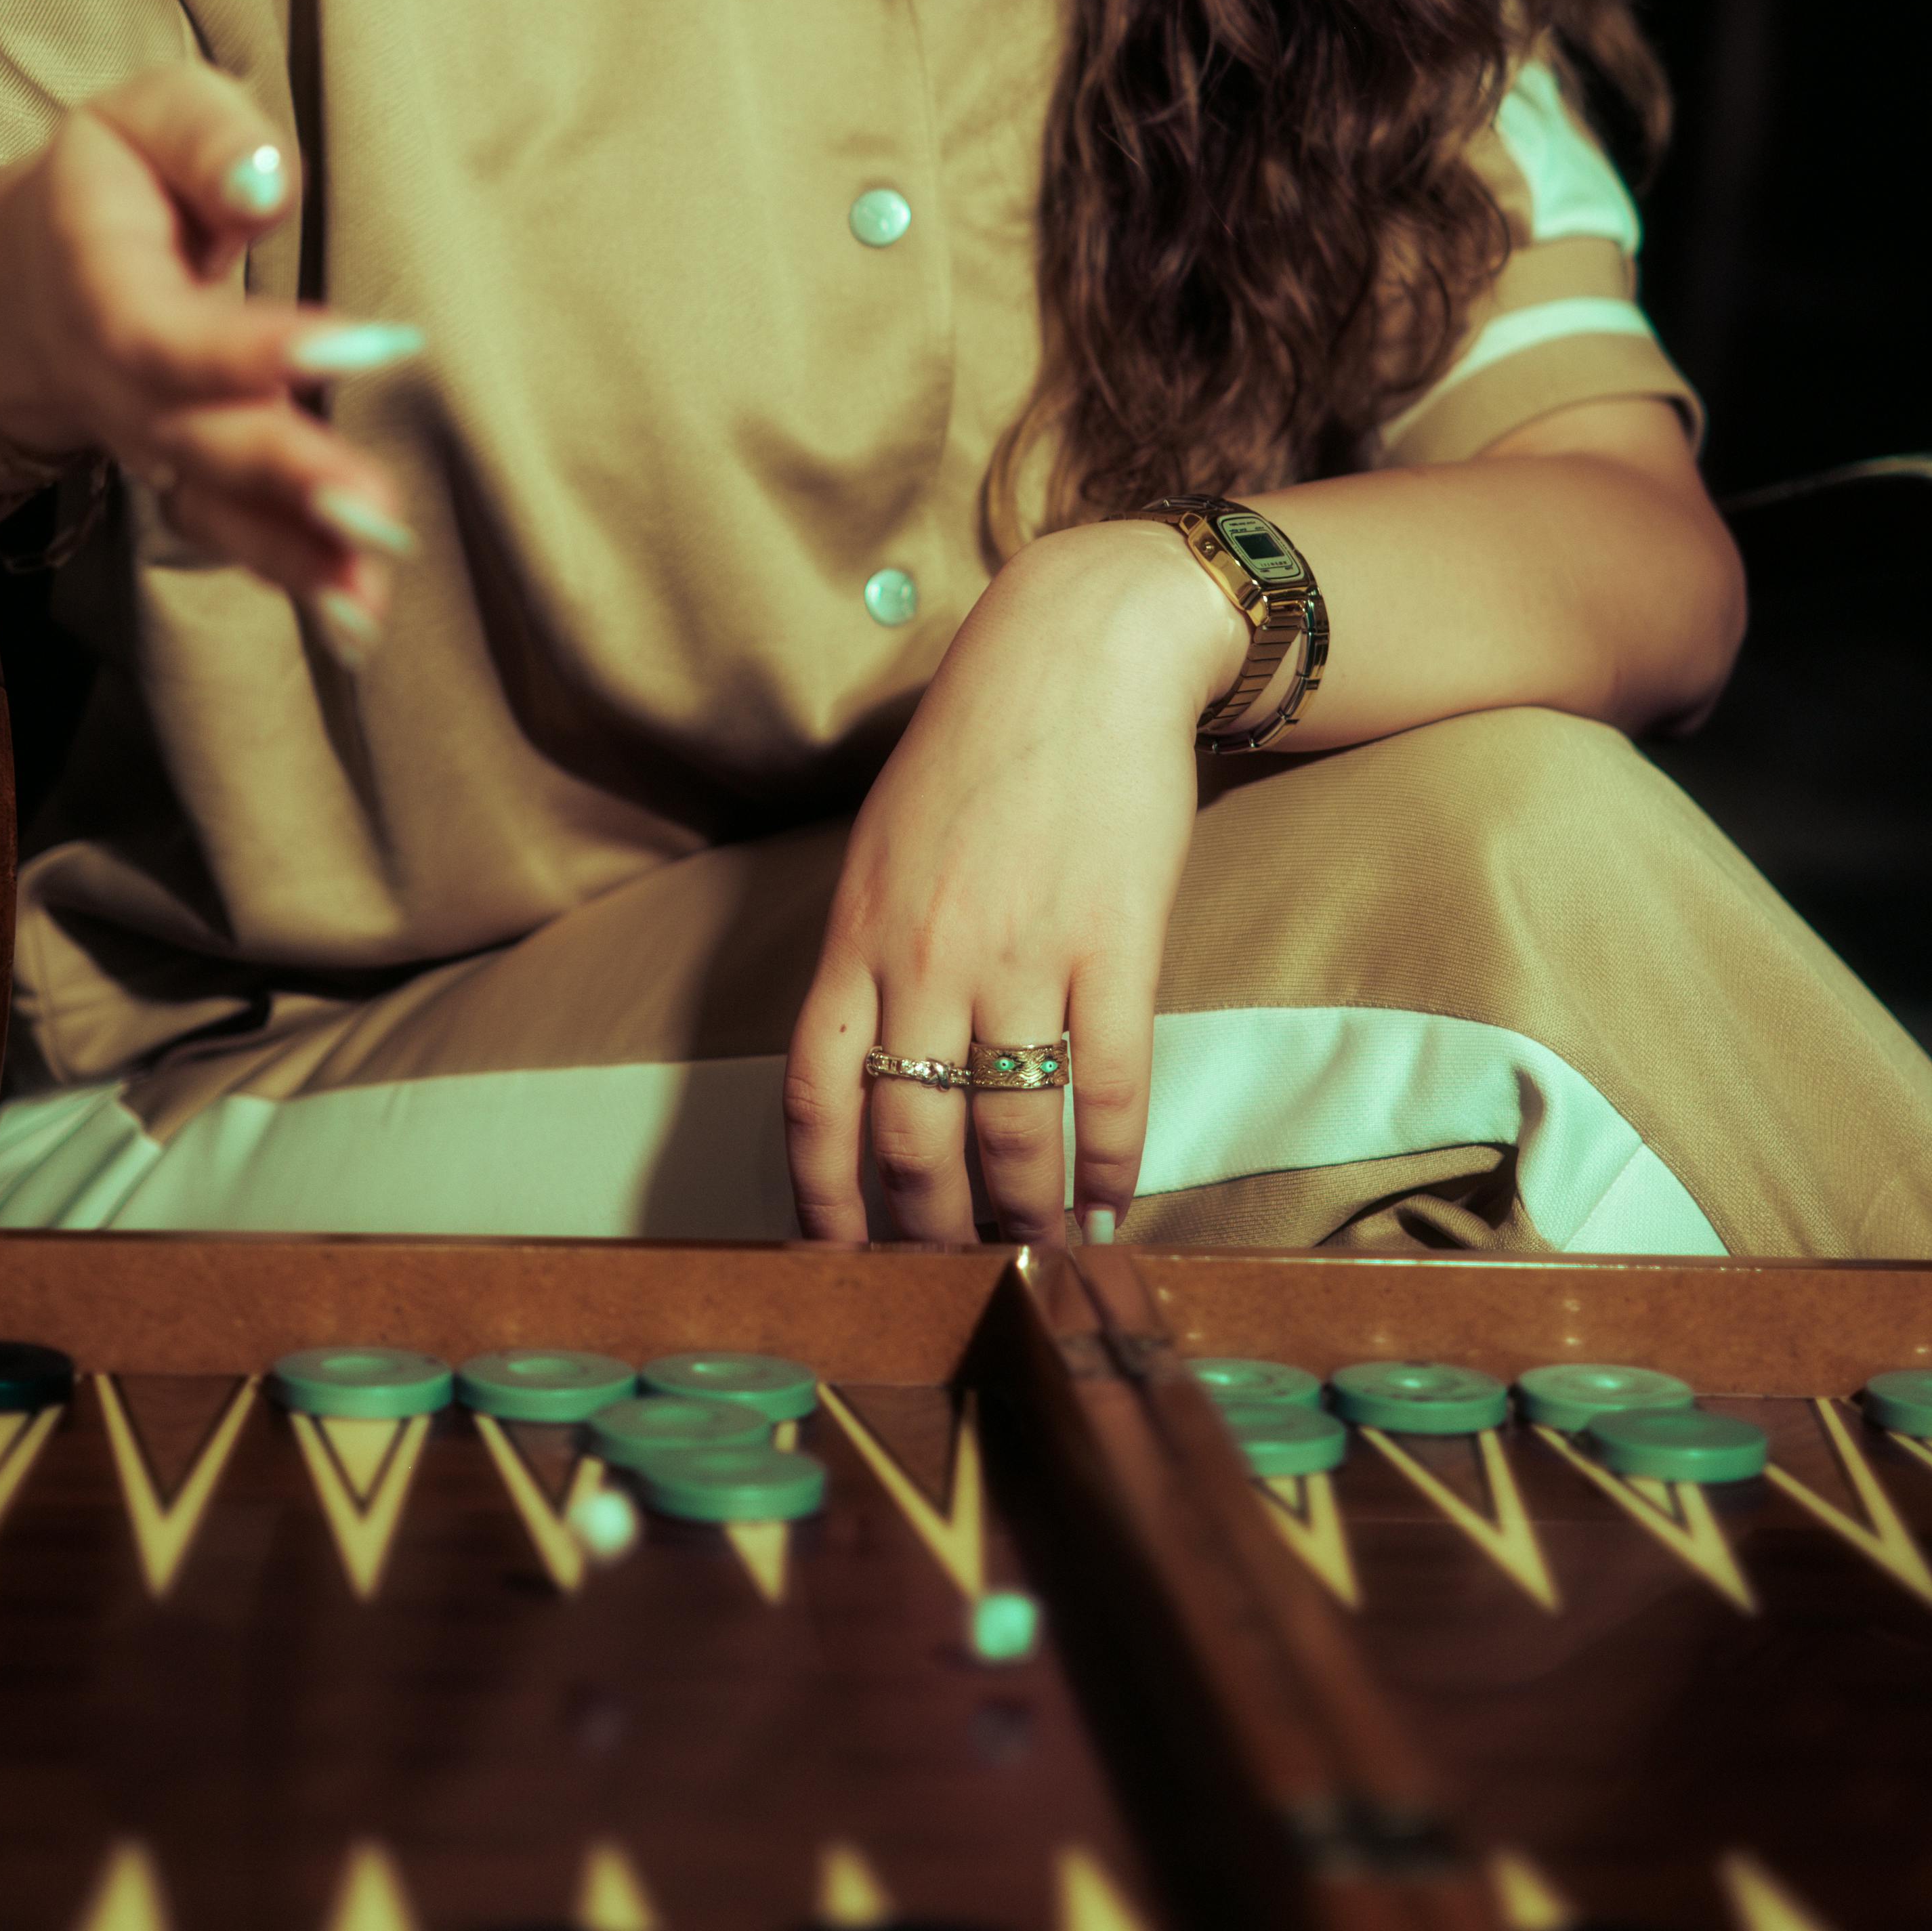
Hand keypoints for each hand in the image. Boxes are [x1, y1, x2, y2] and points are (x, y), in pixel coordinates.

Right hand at [0, 70, 420, 662]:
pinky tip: (362, 617)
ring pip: (212, 506)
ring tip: (370, 592)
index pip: (168, 335)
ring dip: (294, 552)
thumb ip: (206, 136)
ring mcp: (150, 444)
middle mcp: (118, 384)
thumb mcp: (145, 117)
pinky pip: (231, 534)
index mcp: (101, 284)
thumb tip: (266, 185)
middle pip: (195, 440)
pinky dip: (293, 579)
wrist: (26, 280)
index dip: (255, 350)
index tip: (372, 344)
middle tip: (378, 506)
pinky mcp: (188, 477)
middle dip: (286, 475)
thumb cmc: (116, 180)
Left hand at [782, 525, 1245, 1246]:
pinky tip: (1117, 1198)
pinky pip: (1108, 1087)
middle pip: (912, 1140)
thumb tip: (865, 1062)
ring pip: (1012, 1132)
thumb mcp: (884, 845)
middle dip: (927, 1232)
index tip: (836, 1258)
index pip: (814, 1098)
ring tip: (1038, 1253)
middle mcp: (926, 957)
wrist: (1079, 653)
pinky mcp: (1116, 944)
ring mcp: (1022, 954)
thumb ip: (868, 952)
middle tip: (949, 1277)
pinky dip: (1114, 1162)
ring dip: (1024, 1213)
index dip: (820, 1196)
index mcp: (857, 934)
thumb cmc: (977, 749)